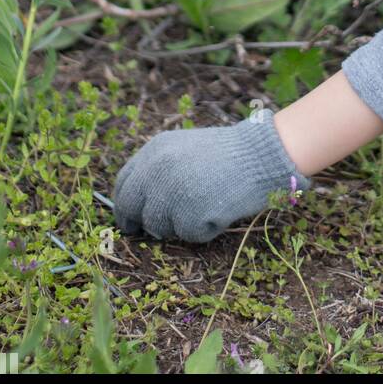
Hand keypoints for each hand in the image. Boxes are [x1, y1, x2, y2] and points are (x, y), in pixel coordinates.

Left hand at [112, 109, 310, 243]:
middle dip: (141, 223)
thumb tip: (137, 203)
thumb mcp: (183, 148)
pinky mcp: (189, 215)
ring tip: (205, 204)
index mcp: (154, 151)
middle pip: (132, 209)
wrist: (259, 154)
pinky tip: (219, 210)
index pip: (123, 185)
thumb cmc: (227, 153)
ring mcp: (171, 193)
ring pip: (159, 227)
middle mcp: (156, 170)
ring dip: (178, 224)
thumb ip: (158, 169)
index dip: (126, 205)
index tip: (130, 218)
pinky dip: (203, 230)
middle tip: (153, 231)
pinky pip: (187, 235)